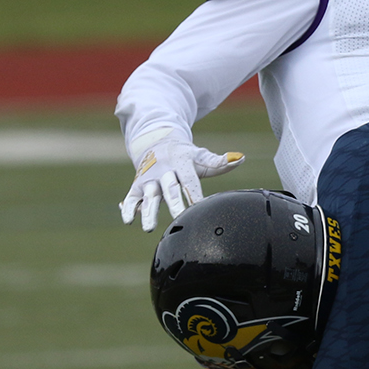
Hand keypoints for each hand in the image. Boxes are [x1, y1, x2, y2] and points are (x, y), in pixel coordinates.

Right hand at [118, 130, 244, 230]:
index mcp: (181, 161)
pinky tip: (128, 220)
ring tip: (149, 228)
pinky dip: (128, 208)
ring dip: (148, 211)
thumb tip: (240, 158)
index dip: (195, 193)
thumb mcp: (200, 156)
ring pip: (148, 196)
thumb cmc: (184, 155)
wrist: (155, 140)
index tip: (202, 206)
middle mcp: (164, 170)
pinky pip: (131, 198)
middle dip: (174, 203)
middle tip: (178, 216)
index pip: (190, 180)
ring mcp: (149, 178)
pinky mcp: (137, 185)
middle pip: (170, 188)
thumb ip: (218, 162)